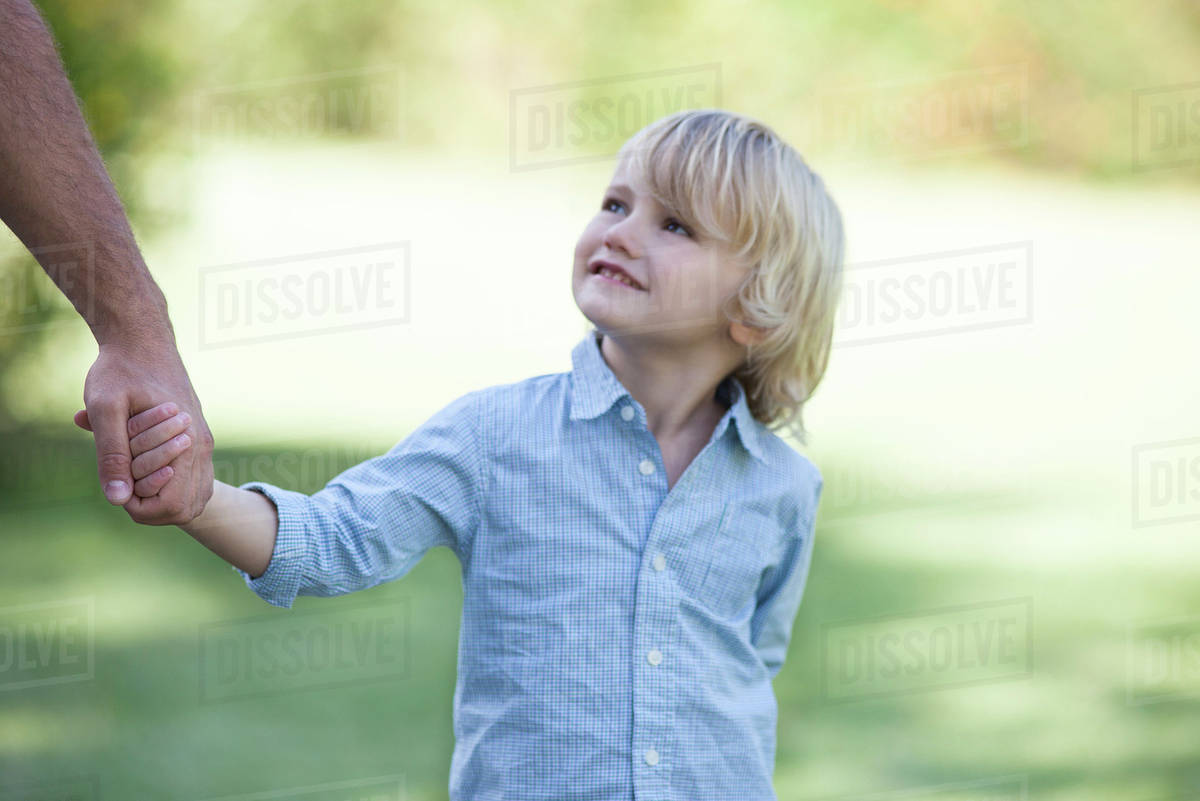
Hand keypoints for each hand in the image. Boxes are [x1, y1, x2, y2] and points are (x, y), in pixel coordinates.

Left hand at [72, 340, 213, 524]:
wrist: (143, 340)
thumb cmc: (120, 370)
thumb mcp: (105, 408)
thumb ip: (111, 454)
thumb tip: (117, 499)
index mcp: (187, 442)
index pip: (171, 506)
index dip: (138, 504)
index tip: (116, 478)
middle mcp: (202, 447)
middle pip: (186, 508)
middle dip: (150, 504)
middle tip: (123, 478)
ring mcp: (204, 444)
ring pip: (194, 499)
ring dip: (162, 497)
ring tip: (134, 474)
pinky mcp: (200, 439)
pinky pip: (195, 481)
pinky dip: (171, 485)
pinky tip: (146, 468)